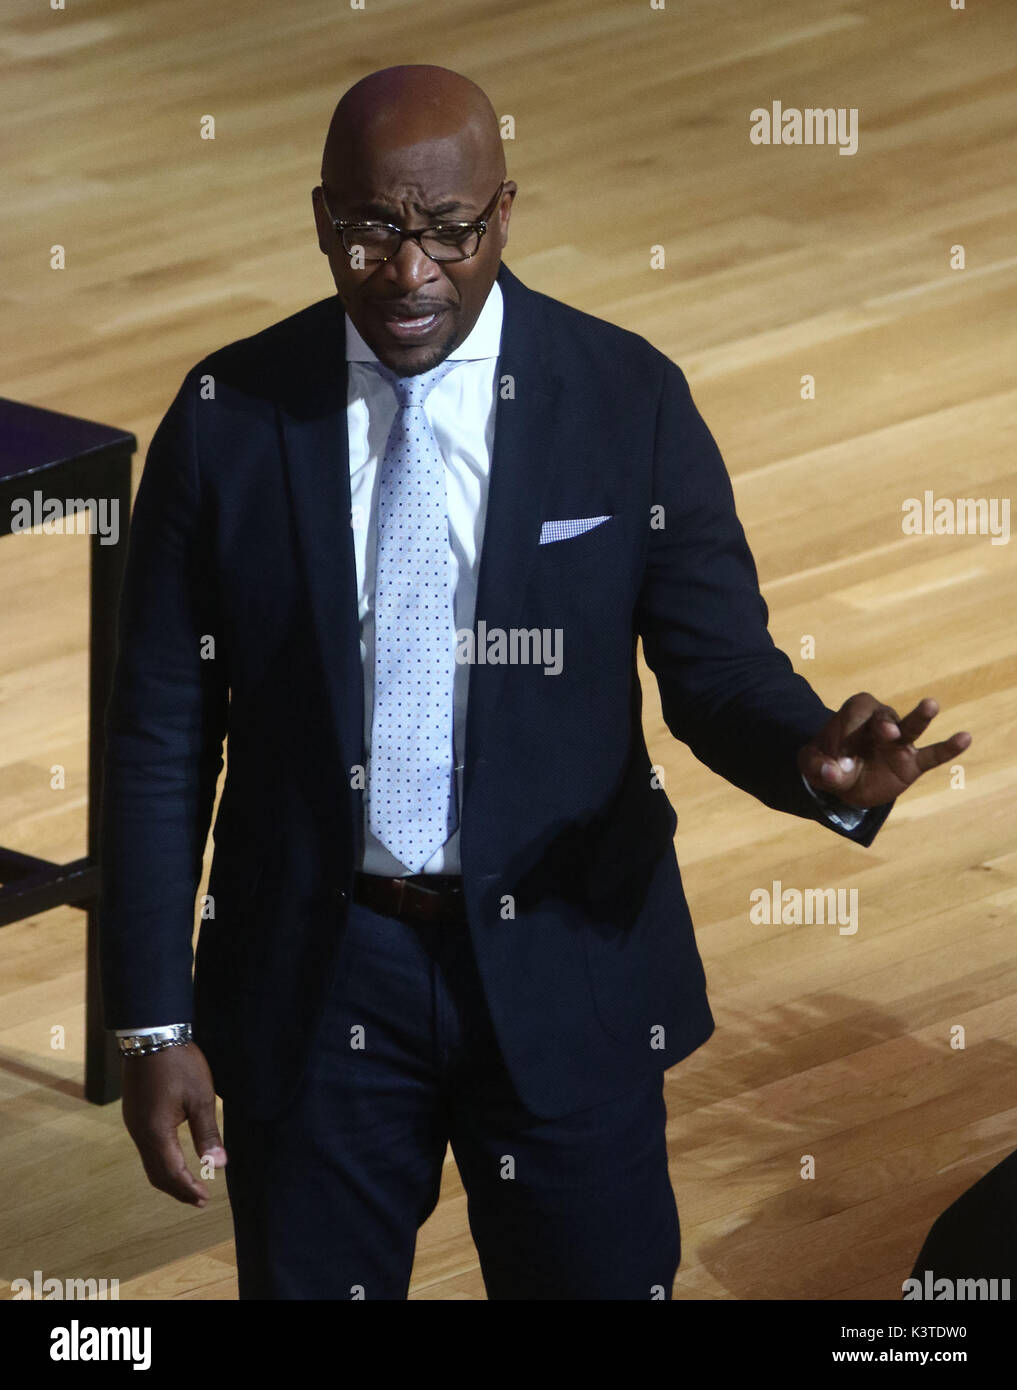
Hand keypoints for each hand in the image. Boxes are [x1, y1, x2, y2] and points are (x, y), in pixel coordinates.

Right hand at [121, 1042, 225, 1206]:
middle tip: (199, 1199)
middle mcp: (140, 1133)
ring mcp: (134, 1124)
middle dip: (178, 1189)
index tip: (205, 1199)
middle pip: (157, 1174)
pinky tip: (174, 1158)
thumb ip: (208, 1134)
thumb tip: (217, 1166)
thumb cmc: (178, 1064)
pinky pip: (146, 1148)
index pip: (172, 1173)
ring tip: (189, 1183)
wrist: (151, 1035)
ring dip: (169, 1176)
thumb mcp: (201, 1097)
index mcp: (156, 1133)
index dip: (189, 1189)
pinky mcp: (135, 1114)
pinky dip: (162, 1161)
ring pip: (150, 1162)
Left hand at [797, 692, 971, 809]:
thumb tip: (829, 771)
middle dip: (884, 722)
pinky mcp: (912, 762)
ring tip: (930, 704)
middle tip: (887, 731)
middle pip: (884, 715)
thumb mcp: (812, 766)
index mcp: (854, 715)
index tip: (835, 751)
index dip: (846, 728)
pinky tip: (965, 737)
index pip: (855, 711)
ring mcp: (899, 742)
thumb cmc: (828, 764)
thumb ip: (817, 767)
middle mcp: (880, 722)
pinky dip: (948, 747)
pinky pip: (932, 754)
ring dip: (920, 716)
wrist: (845, 782)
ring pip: (912, 727)